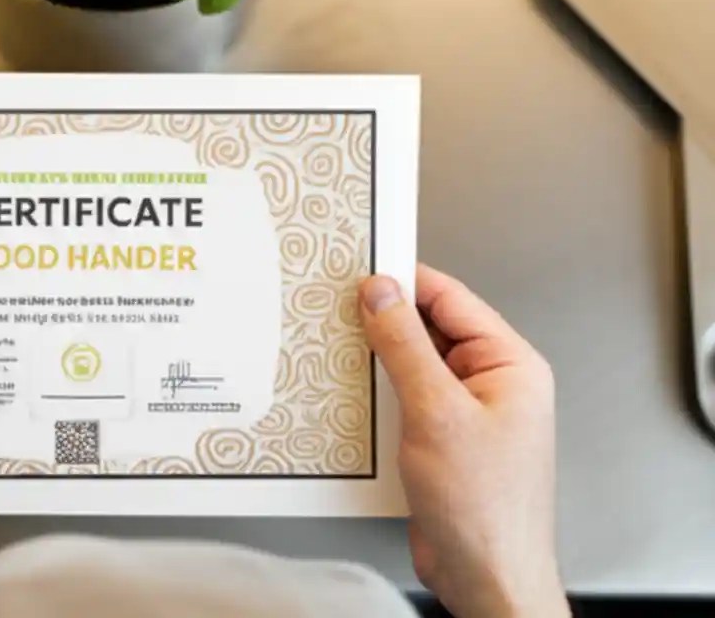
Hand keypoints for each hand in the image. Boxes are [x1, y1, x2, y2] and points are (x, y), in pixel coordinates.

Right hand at [360, 265, 568, 617]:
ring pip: (413, 367)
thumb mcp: (436, 412)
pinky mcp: (442, 442)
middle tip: (336, 312)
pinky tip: (349, 398)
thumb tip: (382, 293)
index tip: (360, 271)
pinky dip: (376, 396)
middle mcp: (492, 385)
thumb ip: (405, 346)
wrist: (486, 576)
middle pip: (430, 330)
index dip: (404, 281)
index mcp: (510, 365)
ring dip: (376, 362)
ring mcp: (466, 415)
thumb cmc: (485, 509)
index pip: (451, 300)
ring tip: (337, 354)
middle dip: (384, 323)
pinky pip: (404, 401)